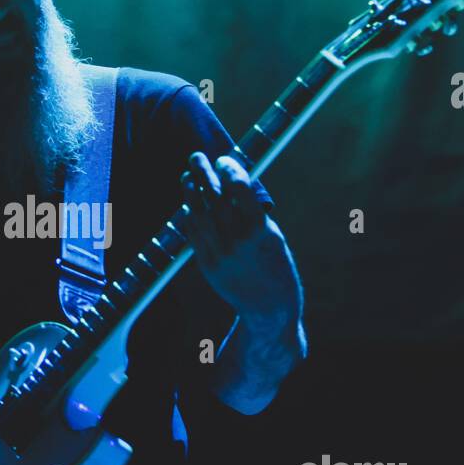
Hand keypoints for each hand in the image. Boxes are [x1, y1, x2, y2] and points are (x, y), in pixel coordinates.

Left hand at [179, 152, 303, 336]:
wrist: (269, 306)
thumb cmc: (275, 265)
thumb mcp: (272, 235)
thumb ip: (252, 211)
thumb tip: (232, 179)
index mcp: (260, 230)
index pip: (238, 187)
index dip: (228, 168)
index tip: (224, 160)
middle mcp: (237, 241)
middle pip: (212, 196)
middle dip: (202, 172)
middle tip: (197, 157)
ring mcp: (219, 254)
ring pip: (197, 213)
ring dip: (189, 190)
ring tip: (188, 176)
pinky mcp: (206, 265)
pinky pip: (192, 233)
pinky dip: (189, 214)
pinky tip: (189, 202)